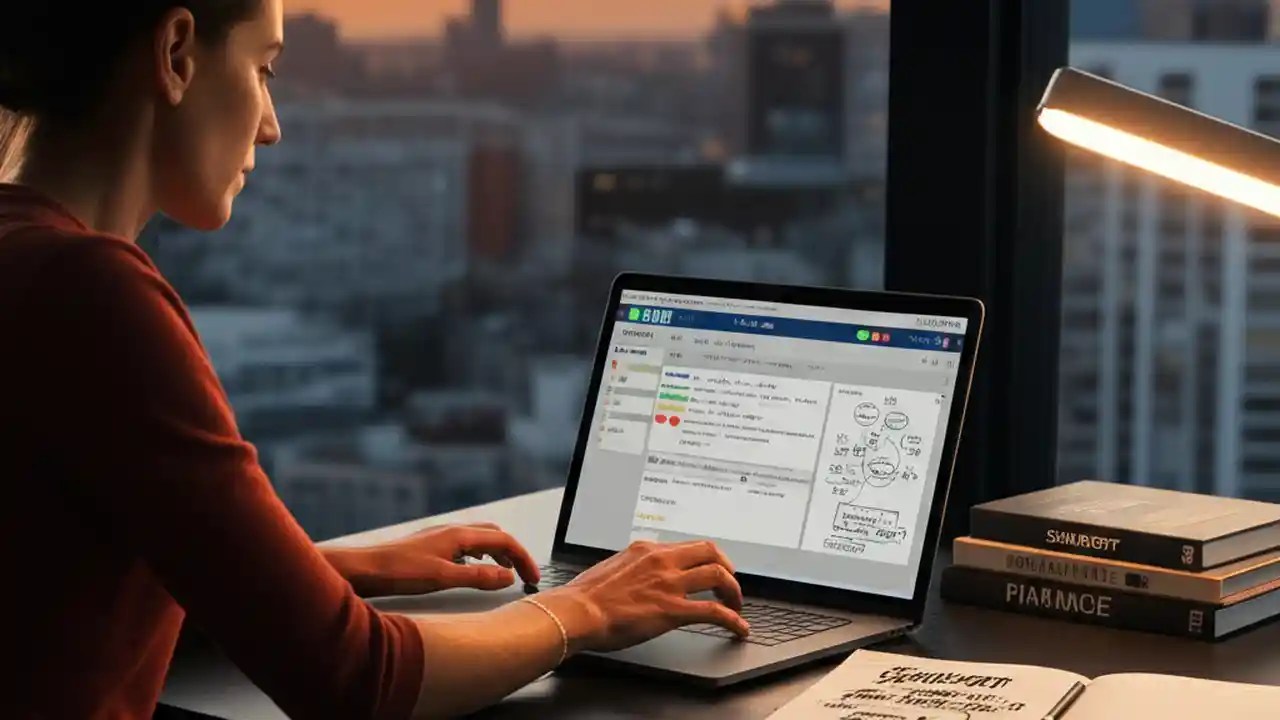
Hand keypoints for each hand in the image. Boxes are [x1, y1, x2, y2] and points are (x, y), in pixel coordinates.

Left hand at [328, 522, 539, 596]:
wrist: (364, 569)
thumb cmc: (399, 572)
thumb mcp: (444, 578)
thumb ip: (479, 577)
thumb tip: (509, 576)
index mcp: (459, 535)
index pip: (504, 540)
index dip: (523, 558)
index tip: (533, 577)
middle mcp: (452, 530)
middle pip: (495, 535)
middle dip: (513, 553)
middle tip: (524, 574)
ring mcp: (440, 537)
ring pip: (479, 539)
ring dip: (497, 553)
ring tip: (505, 573)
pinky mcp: (430, 546)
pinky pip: (464, 545)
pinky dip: (479, 555)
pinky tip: (472, 569)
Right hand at [534, 540, 747, 652]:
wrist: (578, 612)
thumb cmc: (586, 596)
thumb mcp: (613, 567)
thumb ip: (633, 567)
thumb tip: (639, 575)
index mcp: (647, 550)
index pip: (687, 547)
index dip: (705, 558)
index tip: (709, 569)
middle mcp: (662, 561)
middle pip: (710, 552)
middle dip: (727, 567)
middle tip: (729, 583)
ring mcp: (669, 584)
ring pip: (718, 576)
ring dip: (733, 592)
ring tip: (736, 606)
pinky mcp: (673, 610)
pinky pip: (714, 611)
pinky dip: (733, 620)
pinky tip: (738, 629)